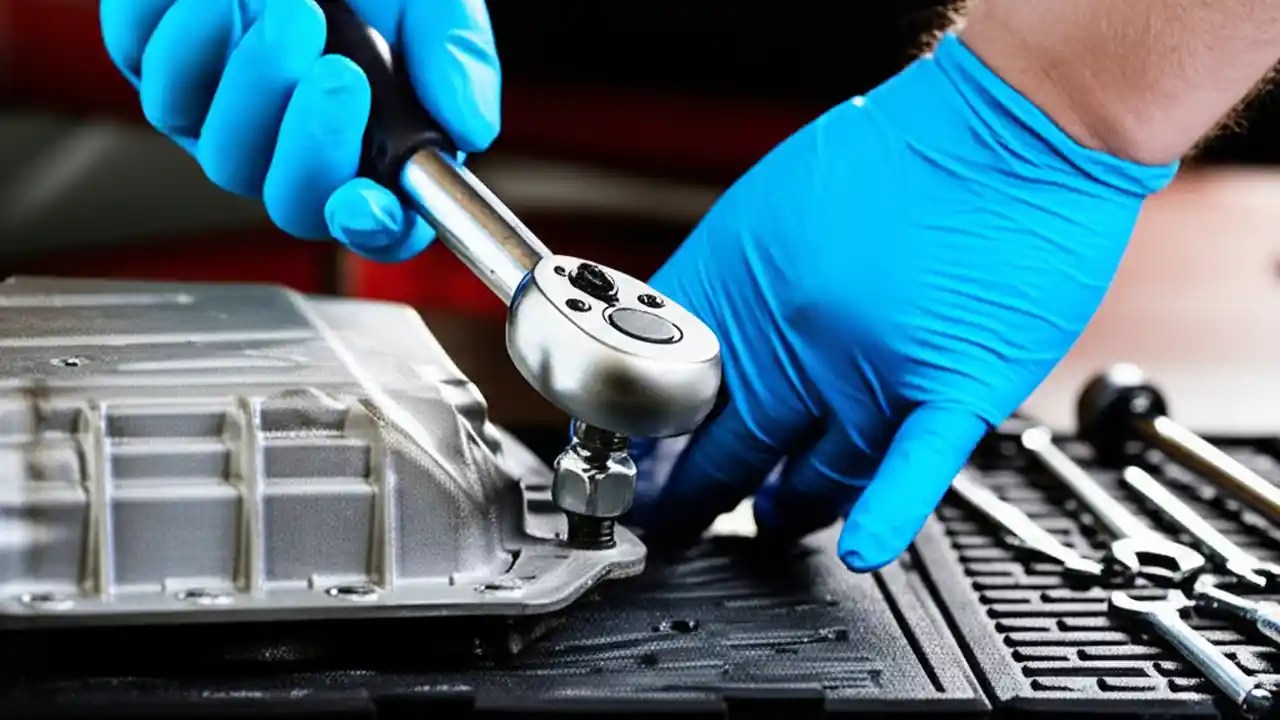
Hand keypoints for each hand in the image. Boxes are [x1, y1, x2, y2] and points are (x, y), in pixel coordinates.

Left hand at [100, 0, 499, 260]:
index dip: (376, 228)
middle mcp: (291, 147)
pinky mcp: (156, 68)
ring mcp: (220, 117)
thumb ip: (458, 61)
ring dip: (257, 78)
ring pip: (221, 149)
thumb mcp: (437, 2)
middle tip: (339, 71)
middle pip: (292, 200)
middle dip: (314, 141)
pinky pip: (155, 75)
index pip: (377, 222)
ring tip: (290, 3)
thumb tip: (471, 129)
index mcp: (369, 145)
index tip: (370, 202)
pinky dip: (191, 28)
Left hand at [633, 33, 1178, 570]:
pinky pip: (910, 469)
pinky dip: (885, 516)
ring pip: (816, 469)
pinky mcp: (955, 388)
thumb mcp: (781, 196)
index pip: (667, 378)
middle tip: (676, 518)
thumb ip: (739, 273)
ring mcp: (875, 366)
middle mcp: (797, 332)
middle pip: (729, 439)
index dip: (645, 430)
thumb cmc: (911, 144)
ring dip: (785, 507)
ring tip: (769, 522)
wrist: (1017, 121)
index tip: (635, 459)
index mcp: (744, 280)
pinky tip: (862, 552)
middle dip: (696, 490)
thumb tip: (696, 326)